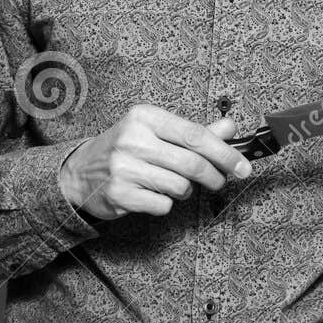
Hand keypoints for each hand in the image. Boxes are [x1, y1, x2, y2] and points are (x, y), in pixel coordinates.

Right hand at [58, 105, 249, 220]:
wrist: (79, 172)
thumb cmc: (125, 149)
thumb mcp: (156, 132)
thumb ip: (194, 132)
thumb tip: (230, 128)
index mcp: (144, 116)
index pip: (195, 134)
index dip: (225, 152)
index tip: (243, 165)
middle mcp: (133, 139)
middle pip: (193, 163)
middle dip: (214, 176)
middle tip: (220, 181)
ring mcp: (124, 168)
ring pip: (180, 187)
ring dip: (185, 190)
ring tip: (172, 184)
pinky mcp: (120, 194)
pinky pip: (163, 205)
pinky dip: (165, 203)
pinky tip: (152, 194)